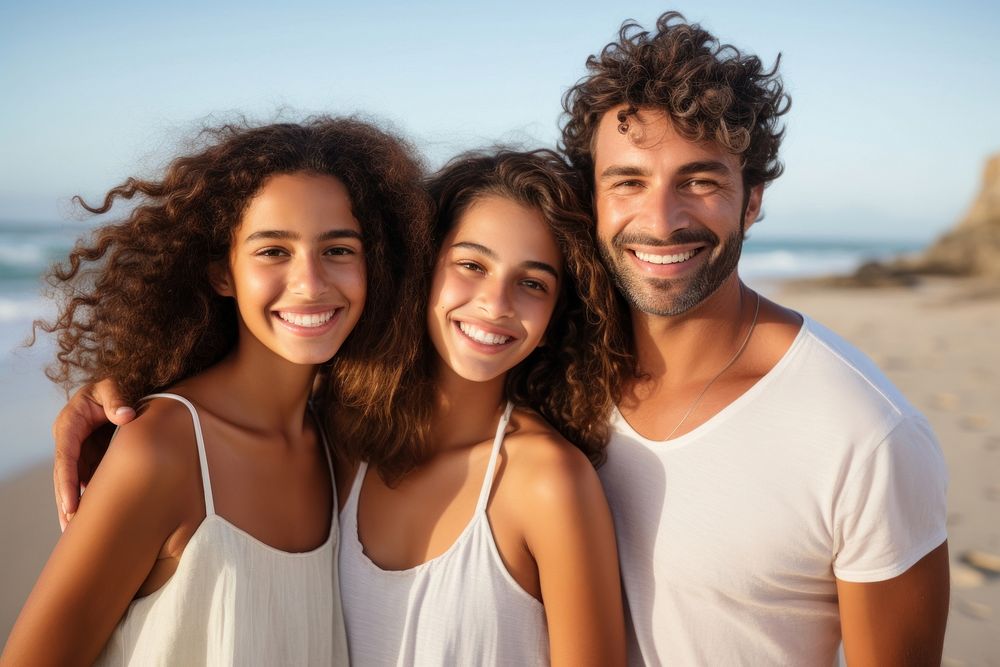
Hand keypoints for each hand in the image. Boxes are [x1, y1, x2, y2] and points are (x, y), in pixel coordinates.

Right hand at [52, 379, 134, 529]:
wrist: (118, 388)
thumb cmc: (112, 386)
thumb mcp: (112, 386)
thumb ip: (117, 398)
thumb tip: (126, 416)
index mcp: (70, 424)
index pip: (65, 458)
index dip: (68, 482)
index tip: (70, 505)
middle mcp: (70, 441)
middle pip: (65, 476)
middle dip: (66, 502)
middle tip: (69, 529)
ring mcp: (79, 451)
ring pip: (74, 482)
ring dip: (74, 505)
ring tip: (76, 533)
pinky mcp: (90, 457)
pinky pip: (88, 480)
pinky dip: (90, 498)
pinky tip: (92, 518)